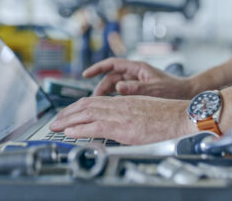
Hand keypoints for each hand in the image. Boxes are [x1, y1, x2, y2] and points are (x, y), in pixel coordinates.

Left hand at [50, 96, 195, 144]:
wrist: (176, 116)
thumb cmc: (162, 114)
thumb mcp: (140, 108)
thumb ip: (125, 113)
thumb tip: (115, 121)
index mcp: (121, 100)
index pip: (93, 101)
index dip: (77, 107)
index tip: (68, 113)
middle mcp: (117, 105)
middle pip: (85, 105)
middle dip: (67, 113)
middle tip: (55, 120)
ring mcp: (118, 115)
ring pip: (86, 114)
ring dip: (68, 121)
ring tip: (55, 126)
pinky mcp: (121, 127)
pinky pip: (94, 126)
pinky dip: (79, 129)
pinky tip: (69, 132)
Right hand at [83, 58, 192, 98]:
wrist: (185, 94)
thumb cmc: (173, 89)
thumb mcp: (155, 88)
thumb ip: (137, 88)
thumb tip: (119, 88)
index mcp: (137, 67)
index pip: (113, 64)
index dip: (98, 68)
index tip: (86, 74)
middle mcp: (134, 73)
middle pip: (111, 77)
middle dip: (100, 86)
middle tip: (93, 100)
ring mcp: (135, 81)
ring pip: (114, 85)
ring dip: (106, 93)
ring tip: (98, 105)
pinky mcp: (137, 89)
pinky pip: (121, 92)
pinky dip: (114, 97)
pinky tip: (110, 106)